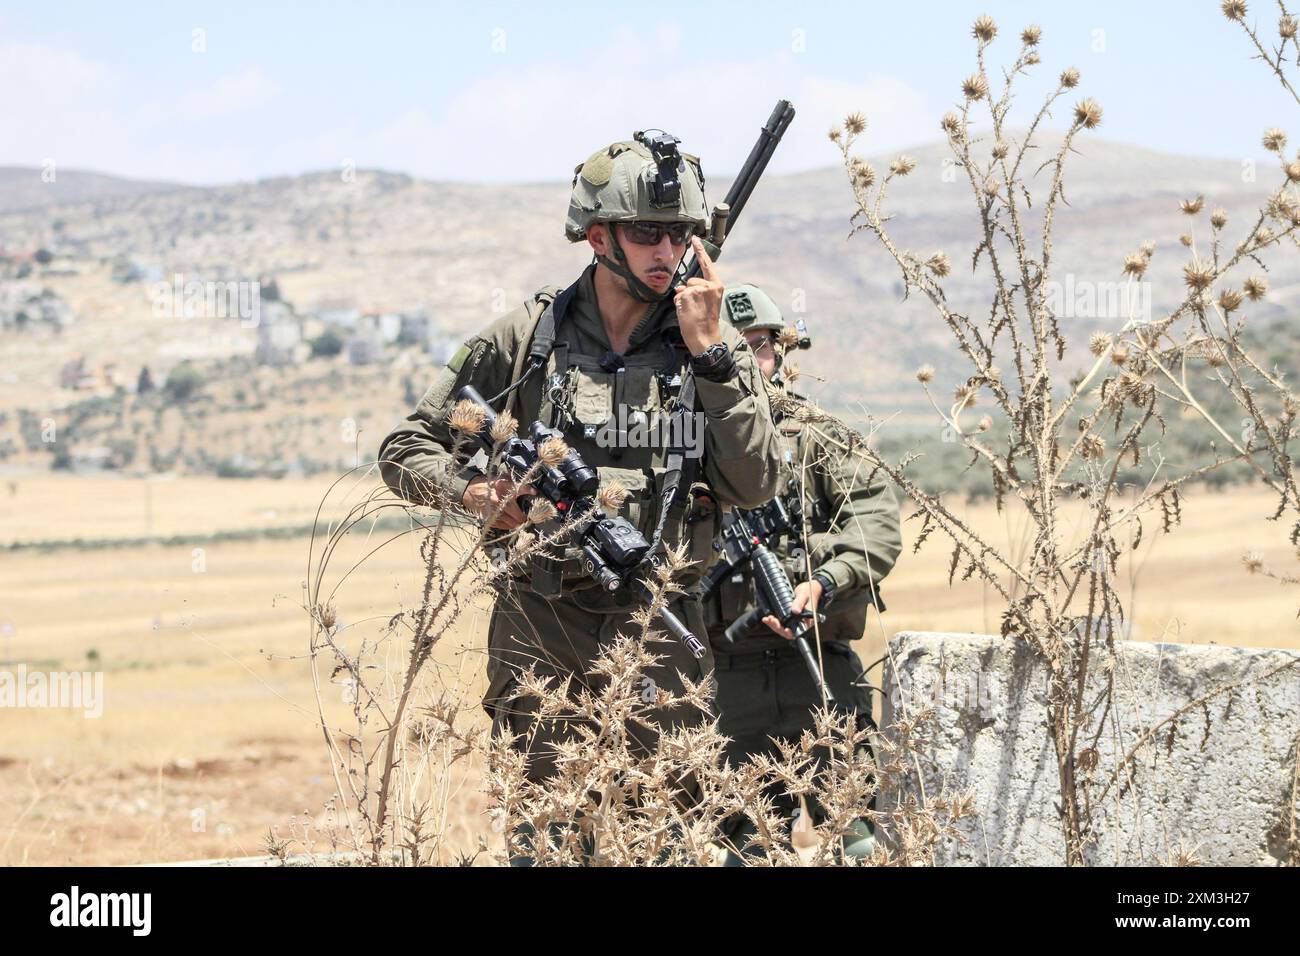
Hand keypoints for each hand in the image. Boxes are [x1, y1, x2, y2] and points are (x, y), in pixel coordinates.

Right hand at [461, 475, 537, 529]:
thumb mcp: (499, 478)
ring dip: (518, 523)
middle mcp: (499, 500)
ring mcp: (494, 511)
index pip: (519, 488)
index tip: (534, 492)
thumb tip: (526, 483)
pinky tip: (510, 522)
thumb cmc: (486, 484)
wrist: (468, 491)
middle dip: (524, 517)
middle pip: (518, 515)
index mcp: (502, 487)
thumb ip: (512, 480)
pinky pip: (504, 526)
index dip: (528, 490)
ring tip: (519, 521)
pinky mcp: (489, 518)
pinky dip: (509, 526)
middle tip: (526, 516)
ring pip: (513, 523)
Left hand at [674, 237, 724, 356]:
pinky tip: (687, 313)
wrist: (705, 338)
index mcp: (717, 286)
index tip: (695, 239)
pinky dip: (679, 305)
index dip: (701, 251)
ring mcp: (697, 290)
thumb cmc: (707, 323)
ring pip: (683, 289)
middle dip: (689, 291)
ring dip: (683, 299)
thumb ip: (698, 291)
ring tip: (692, 311)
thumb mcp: (708, 303)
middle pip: (691, 280)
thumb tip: (681, 287)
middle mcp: (709, 285)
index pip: (707, 265)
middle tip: (697, 308)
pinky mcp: (687, 295)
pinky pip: (677, 296)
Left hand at [761, 579, 823, 640]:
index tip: (785, 629)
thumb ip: (799, 603)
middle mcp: (800, 622)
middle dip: (777, 627)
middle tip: (771, 620)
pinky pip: (780, 622)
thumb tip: (795, 611)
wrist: (809, 588)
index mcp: (807, 621)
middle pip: (787, 631)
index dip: (790, 633)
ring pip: (782, 628)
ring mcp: (793, 620)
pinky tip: (768, 618)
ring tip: (767, 619)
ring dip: (774, 625)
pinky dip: (774, 621)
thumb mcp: (804, 596)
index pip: (798, 632)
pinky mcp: (788, 616)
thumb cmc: (809, 592)